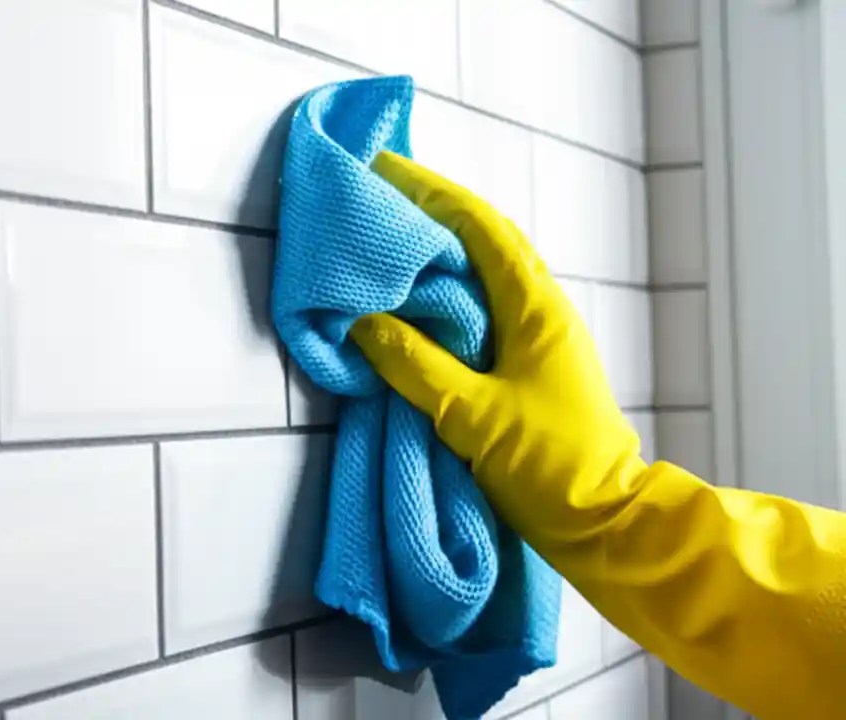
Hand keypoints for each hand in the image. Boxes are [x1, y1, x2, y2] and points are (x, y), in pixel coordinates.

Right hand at [351, 151, 646, 536]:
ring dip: (444, 249)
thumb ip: (415, 366)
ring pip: (488, 272)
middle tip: (383, 194)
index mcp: (535, 309)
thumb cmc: (549, 465)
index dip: (433, 193)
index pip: (481, 228)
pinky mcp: (534, 364)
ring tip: (395, 238)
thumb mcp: (471, 415)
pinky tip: (421, 302)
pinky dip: (452, 291)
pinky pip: (487, 306)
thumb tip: (365, 323)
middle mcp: (543, 310)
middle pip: (487, 239)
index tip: (387, 170)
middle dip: (436, 210)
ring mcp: (542, 336)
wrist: (606, 521)